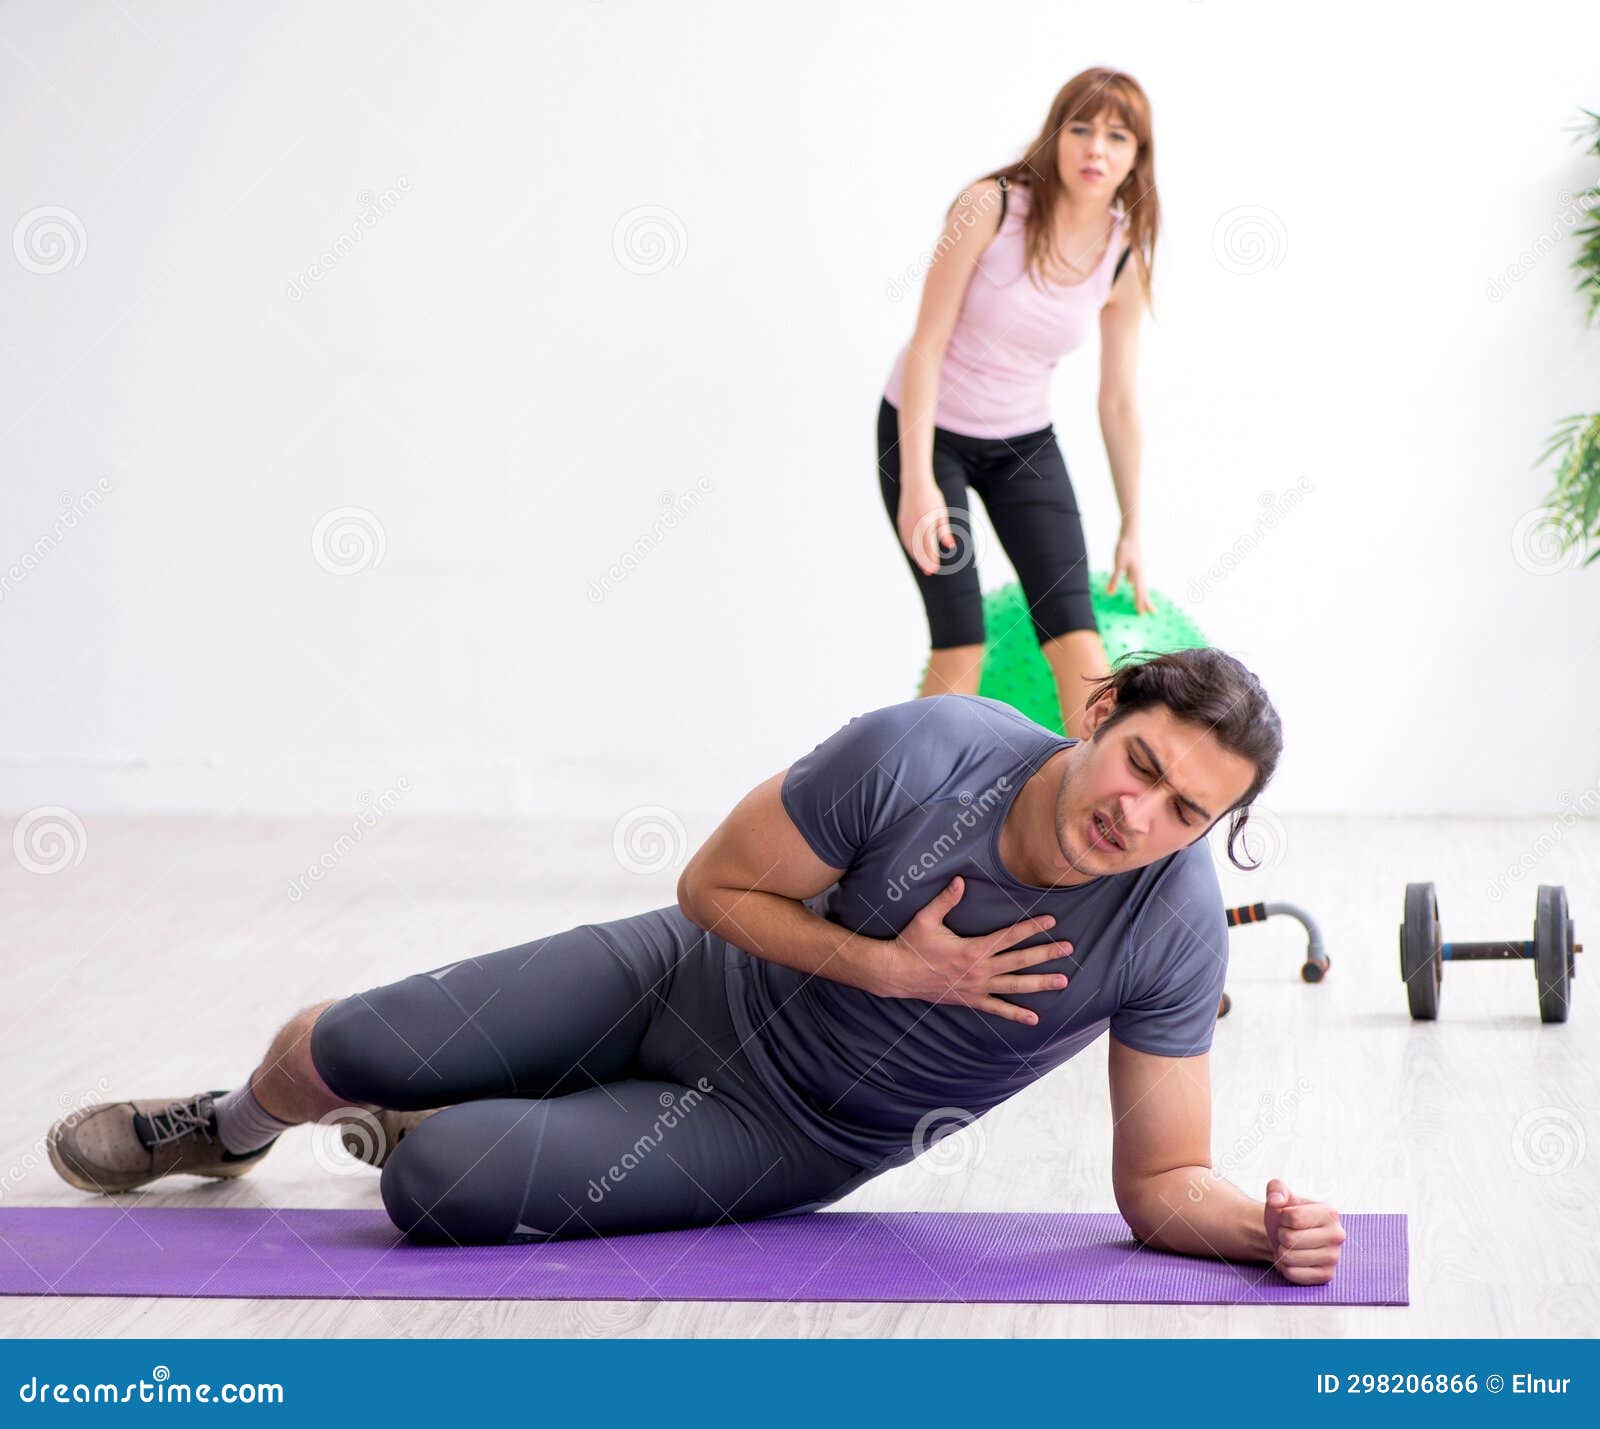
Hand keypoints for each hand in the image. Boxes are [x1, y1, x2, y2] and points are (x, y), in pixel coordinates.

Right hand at [877, 875, 1074, 1024]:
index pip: (1009, 936)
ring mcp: (977, 987)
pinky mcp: (971, 1000)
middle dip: (1046, 954)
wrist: (898, 974)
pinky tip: (1033, 1019)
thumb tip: (960, 880)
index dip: (1031, 928)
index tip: (1051, 922)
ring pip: (1015, 986)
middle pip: (1019, 961)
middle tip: (1068, 949)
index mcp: (972, 949)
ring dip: (1040, 984)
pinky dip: (1015, 1014)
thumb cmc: (912, 944)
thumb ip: (946, 900)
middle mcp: (980, 970)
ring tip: (1062, 981)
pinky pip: (997, 1009)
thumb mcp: (926, 919)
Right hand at [897, 479, 953, 576]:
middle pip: (918, 549)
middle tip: (930, 572)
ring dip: (916, 557)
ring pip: (910, 546)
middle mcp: (914, 526)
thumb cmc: (932, 498)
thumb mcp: (942, 513)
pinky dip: (910, 548)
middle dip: (924, 562)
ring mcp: (906, 524)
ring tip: (924, 566)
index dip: (931, 559)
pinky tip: (915, 554)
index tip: (935, 568)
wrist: (915, 484)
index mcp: (926, 523)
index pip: (928, 546)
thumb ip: (944, 531)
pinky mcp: (901, 522)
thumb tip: (950, 546)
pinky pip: (905, 539)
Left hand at [1105, 532, 1154, 614]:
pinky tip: (1131, 584)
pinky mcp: (1134, 564)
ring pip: (1141, 585)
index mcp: (1137, 575)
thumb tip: (1110, 593)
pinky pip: (1136, 578)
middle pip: (1144, 591)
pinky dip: (1136, 584)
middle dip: (1147, 602)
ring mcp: (1138, 569)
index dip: (1140, 604)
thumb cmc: (1124, 548)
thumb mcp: (1118, 564)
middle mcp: (1139, 573)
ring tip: (1144, 601)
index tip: (1142, 615)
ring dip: (1142, 594)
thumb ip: (1114, 579)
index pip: (1139, 593)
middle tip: (1153, 613)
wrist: (1130, 533)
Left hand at [1264, 1178, 1345, 1284]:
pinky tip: (1294, 1259)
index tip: (1287, 1217)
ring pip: (1289, 1257)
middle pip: (1290, 1238)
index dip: (1282, 1217)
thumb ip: (1276, 1189)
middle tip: (1288, 1233)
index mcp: (1330, 1212)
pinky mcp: (1326, 1276)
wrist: (1288, 1237)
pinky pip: (1292, 1274)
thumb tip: (1275, 1201)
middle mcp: (1337, 1235)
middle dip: (1281, 1234)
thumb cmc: (1285, 1215)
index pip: (1293, 1217)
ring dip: (1282, 1251)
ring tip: (1290, 1245)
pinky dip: (1285, 1267)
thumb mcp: (1280, 1195)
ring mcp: (1334, 1258)